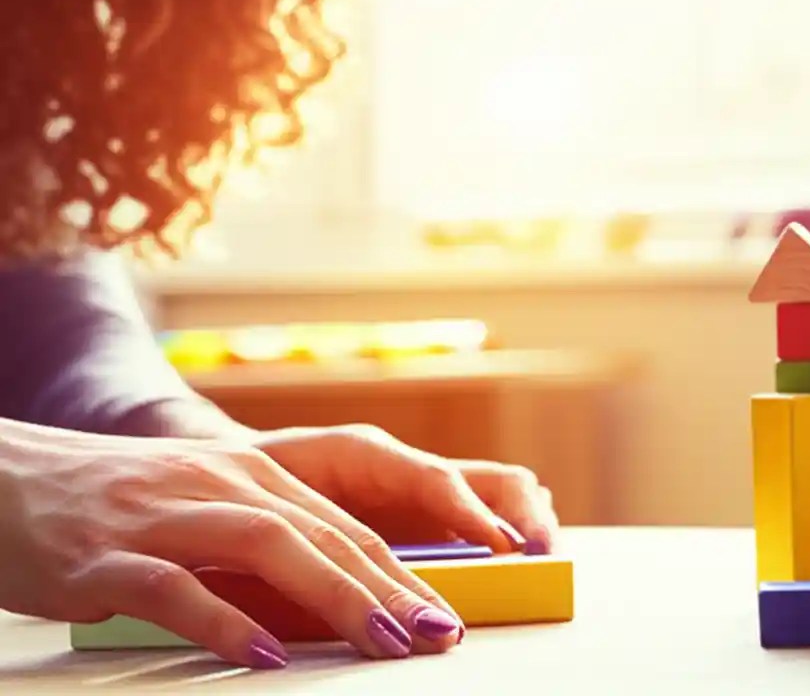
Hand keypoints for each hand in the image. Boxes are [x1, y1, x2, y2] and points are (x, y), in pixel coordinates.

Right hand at [0, 420, 465, 669]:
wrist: (7, 480)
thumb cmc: (117, 505)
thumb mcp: (205, 507)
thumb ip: (268, 541)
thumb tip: (344, 594)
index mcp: (251, 475)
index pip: (346, 527)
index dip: (403, 573)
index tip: (444, 618)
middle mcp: (219, 485)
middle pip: (323, 534)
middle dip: (390, 588)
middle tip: (438, 635)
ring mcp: (165, 516)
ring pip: (267, 547)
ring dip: (334, 595)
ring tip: (381, 642)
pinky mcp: (109, 555)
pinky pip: (175, 588)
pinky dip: (224, 621)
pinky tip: (261, 657)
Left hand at [250, 425, 558, 552]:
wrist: (238, 465)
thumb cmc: (257, 480)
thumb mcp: (268, 501)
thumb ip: (302, 538)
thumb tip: (335, 586)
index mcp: (370, 456)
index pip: (437, 479)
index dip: (471, 515)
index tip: (499, 546)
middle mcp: (412, 471)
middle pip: (497, 481)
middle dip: (527, 518)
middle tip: (540, 558)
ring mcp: (429, 493)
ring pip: (504, 494)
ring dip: (528, 527)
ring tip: (542, 566)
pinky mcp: (434, 518)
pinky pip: (489, 519)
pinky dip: (511, 542)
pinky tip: (518, 572)